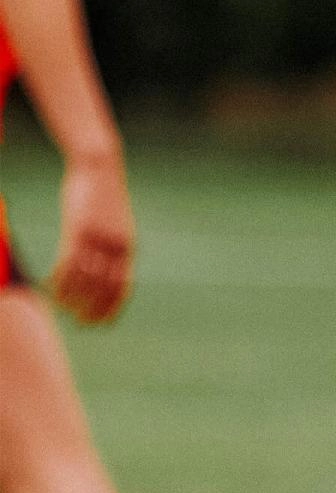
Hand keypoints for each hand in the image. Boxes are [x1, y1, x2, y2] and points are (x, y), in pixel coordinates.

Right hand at [49, 152, 134, 324]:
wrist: (100, 167)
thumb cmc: (106, 198)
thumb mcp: (115, 224)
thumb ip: (113, 247)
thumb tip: (106, 268)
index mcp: (128, 247)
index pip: (122, 287)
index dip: (113, 309)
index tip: (102, 325)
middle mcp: (115, 246)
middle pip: (102, 289)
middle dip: (91, 310)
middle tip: (78, 324)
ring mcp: (97, 238)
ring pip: (81, 279)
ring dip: (70, 297)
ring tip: (60, 306)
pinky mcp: (79, 229)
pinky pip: (67, 262)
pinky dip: (58, 279)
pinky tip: (49, 285)